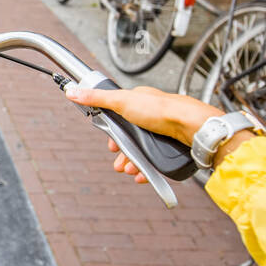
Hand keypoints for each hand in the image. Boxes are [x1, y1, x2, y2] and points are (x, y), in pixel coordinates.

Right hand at [64, 84, 231, 183]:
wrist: (194, 127)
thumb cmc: (163, 110)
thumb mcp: (122, 102)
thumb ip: (97, 99)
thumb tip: (72, 91)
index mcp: (140, 100)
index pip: (119, 115)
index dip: (112, 131)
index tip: (110, 142)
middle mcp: (152, 114)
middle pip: (130, 136)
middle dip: (122, 152)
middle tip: (119, 161)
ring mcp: (163, 130)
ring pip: (142, 149)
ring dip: (133, 162)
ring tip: (130, 170)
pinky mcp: (172, 144)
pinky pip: (156, 158)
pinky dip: (147, 168)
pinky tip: (143, 174)